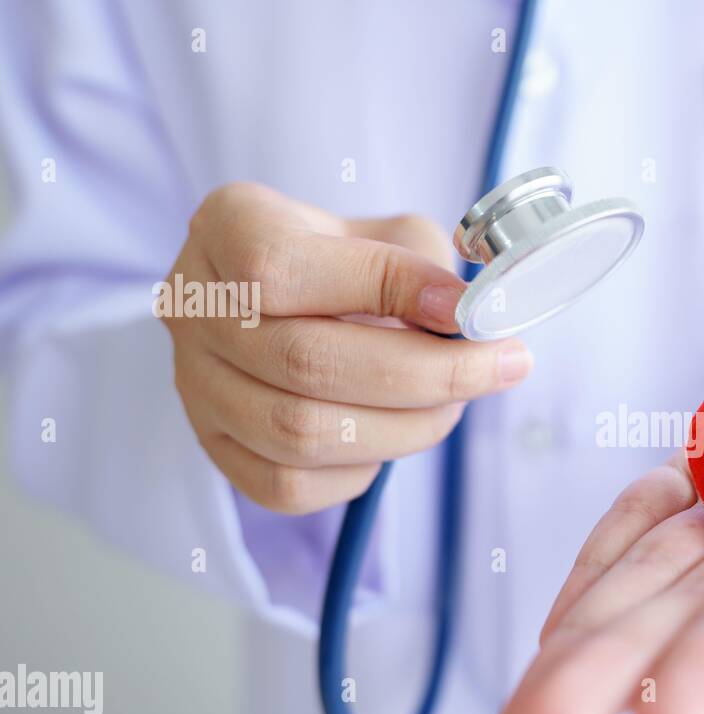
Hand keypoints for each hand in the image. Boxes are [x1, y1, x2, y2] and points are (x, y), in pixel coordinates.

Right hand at [160, 182, 533, 513]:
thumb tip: (475, 319)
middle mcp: (195, 305)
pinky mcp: (215, 447)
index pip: (283, 268)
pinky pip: (289, 485)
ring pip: (301, 434)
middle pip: (305, 363)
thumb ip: (428, 267)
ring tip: (454, 403)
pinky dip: (361, 468)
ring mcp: (194, 384)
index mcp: (229, 225)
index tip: (467, 311)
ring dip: (404, 428)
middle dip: (426, 375)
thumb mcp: (391, 234)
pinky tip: (395, 432)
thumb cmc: (352, 261)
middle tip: (497, 367)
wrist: (293, 300)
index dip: (386, 290)